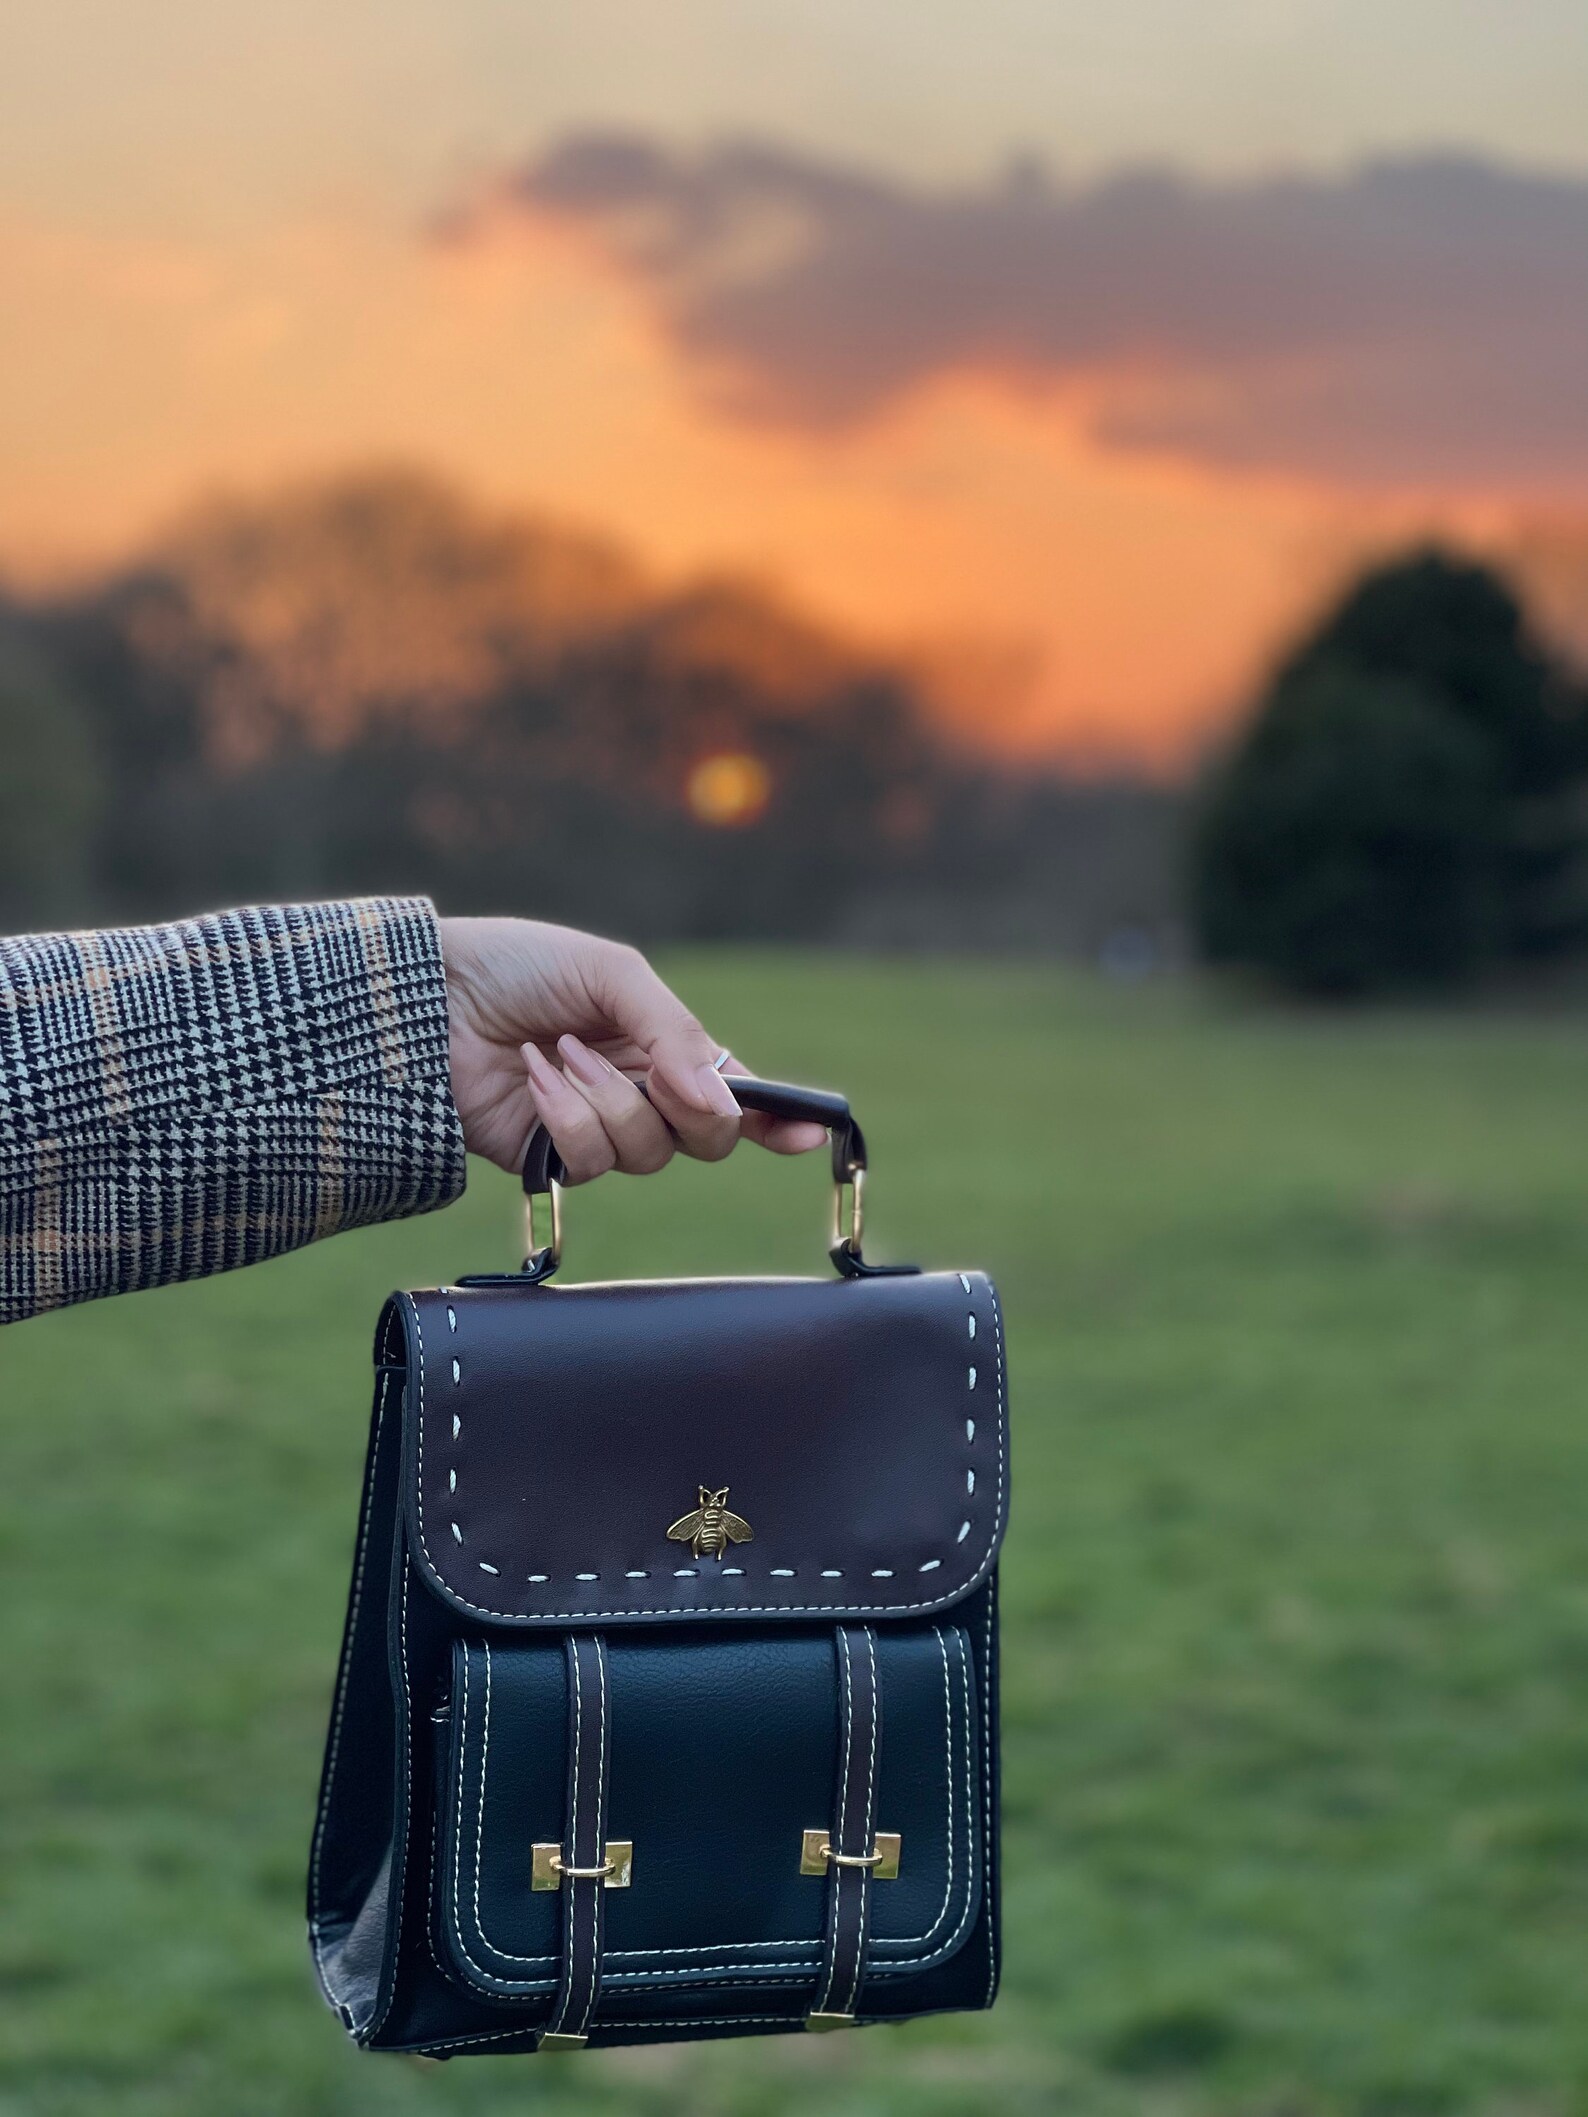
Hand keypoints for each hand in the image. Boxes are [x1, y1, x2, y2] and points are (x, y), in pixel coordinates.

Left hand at [438, 917, 828, 1180]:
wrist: (428, 994)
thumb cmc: (519, 967)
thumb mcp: (613, 975)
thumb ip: (676, 1032)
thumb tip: (724, 1100)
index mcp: (665, 1044)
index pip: (735, 1092)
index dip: (778, 1119)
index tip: (808, 1136)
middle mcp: (640, 1092)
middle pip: (707, 1139)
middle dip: (693, 1113)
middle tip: (658, 1077)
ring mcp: (596, 1126)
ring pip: (648, 1153)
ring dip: (607, 1100)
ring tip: (561, 1054)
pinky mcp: (548, 1156)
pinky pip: (589, 1161)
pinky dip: (564, 1116)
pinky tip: (534, 1077)